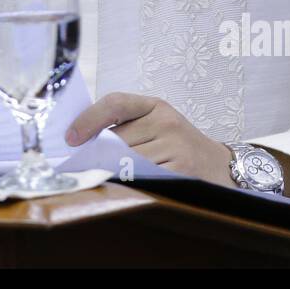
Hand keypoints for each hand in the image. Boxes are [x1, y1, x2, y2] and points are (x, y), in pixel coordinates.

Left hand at [65, 92, 237, 187]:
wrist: (219, 166)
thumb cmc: (177, 146)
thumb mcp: (156, 126)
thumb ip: (125, 128)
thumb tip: (80, 142)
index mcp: (155, 106)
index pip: (115, 103)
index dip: (88, 119)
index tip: (70, 138)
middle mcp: (167, 121)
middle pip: (116, 139)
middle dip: (98, 154)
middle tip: (85, 166)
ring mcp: (176, 145)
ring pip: (126, 160)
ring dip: (114, 171)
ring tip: (114, 176)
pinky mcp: (182, 169)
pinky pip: (144, 177)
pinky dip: (132, 183)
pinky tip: (133, 185)